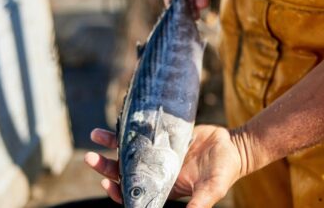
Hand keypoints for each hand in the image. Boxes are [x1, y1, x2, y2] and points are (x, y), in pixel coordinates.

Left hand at [85, 125, 244, 207]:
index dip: (117, 193)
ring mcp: (157, 155)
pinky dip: (125, 130)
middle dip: (105, 168)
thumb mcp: (212, 189)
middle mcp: (156, 172)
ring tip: (94, 137)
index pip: (133, 195)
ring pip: (127, 153)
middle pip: (124, 174)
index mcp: (164, 188)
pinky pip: (139, 134)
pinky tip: (113, 123)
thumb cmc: (224, 171)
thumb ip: (199, 203)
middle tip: (90, 159)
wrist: (233, 146)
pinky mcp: (161, 137)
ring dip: (109, 147)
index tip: (106, 185)